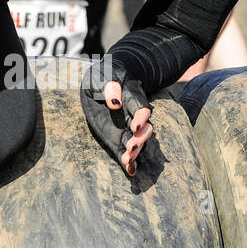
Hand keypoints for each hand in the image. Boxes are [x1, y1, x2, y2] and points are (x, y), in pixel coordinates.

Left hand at [80, 58, 153, 176]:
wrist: (104, 81)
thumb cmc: (102, 76)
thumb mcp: (102, 76)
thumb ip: (109, 86)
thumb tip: (115, 103)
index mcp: (131, 96)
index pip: (140, 107)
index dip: (140, 117)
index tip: (135, 126)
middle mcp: (133, 115)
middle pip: (144, 128)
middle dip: (140, 138)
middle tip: (131, 146)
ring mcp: (128, 128)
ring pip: (137, 141)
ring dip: (134, 152)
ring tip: (128, 161)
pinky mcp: (119, 137)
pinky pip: (126, 150)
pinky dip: (130, 161)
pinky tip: (130, 171)